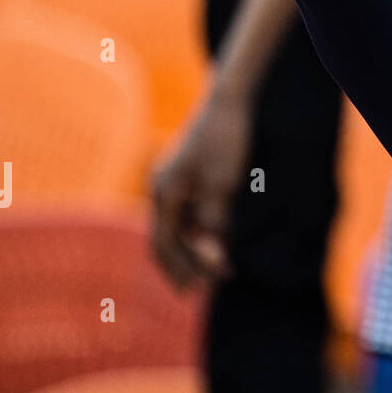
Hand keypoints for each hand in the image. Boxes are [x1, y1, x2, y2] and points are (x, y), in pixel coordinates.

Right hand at [149, 87, 252, 287]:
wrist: (229, 102)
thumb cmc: (226, 142)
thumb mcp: (223, 187)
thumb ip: (213, 224)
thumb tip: (210, 258)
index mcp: (165, 192)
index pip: (165, 242)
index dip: (180, 269)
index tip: (197, 290)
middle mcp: (162, 189)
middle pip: (166, 238)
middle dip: (183, 265)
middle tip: (201, 290)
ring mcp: (173, 182)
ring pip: (178, 226)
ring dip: (193, 249)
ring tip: (215, 272)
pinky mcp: (187, 177)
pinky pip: (187, 212)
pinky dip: (198, 231)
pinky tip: (215, 245)